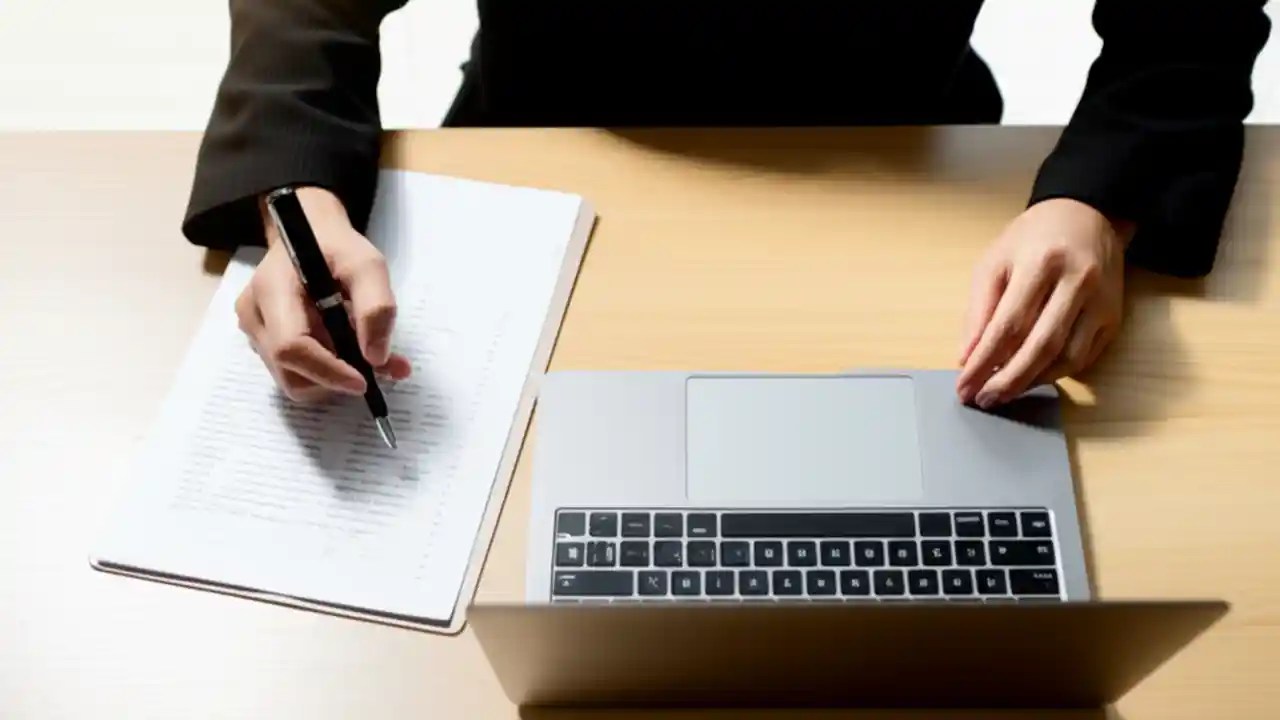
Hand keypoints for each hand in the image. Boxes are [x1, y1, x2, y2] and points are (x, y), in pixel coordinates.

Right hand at [235, 187, 411, 401]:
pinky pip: (293, 372)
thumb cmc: (337, 248)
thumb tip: (376, 358)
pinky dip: (324, 373)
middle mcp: (254, 315)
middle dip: (333, 378)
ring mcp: (254, 331)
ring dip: (331, 378)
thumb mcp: (368, 265)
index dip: (327, 371)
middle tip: (374, 367)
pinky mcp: (262, 341)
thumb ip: (377, 307)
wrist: (310, 235)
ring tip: (360, 352)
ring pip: (292, 379)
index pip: (290, 347)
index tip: (364, 382)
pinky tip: (344, 349)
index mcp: (272, 290)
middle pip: (289, 373)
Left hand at [957, 198, 1128, 407]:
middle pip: (1041, 347)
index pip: (1008, 325)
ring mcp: (1102, 302)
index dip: (984, 362)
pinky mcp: (1114, 317)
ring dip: (1032, 382)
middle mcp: (1078, 282)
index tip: (965, 386)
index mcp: (1041, 263)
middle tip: (985, 400)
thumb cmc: (1033, 238)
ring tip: (1004, 391)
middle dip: (1008, 381)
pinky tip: (1032, 377)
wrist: (1089, 215)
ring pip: (1067, 358)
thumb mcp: (995, 262)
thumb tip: (968, 357)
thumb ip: (979, 309)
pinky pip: (1084, 358)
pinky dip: (1055, 374)